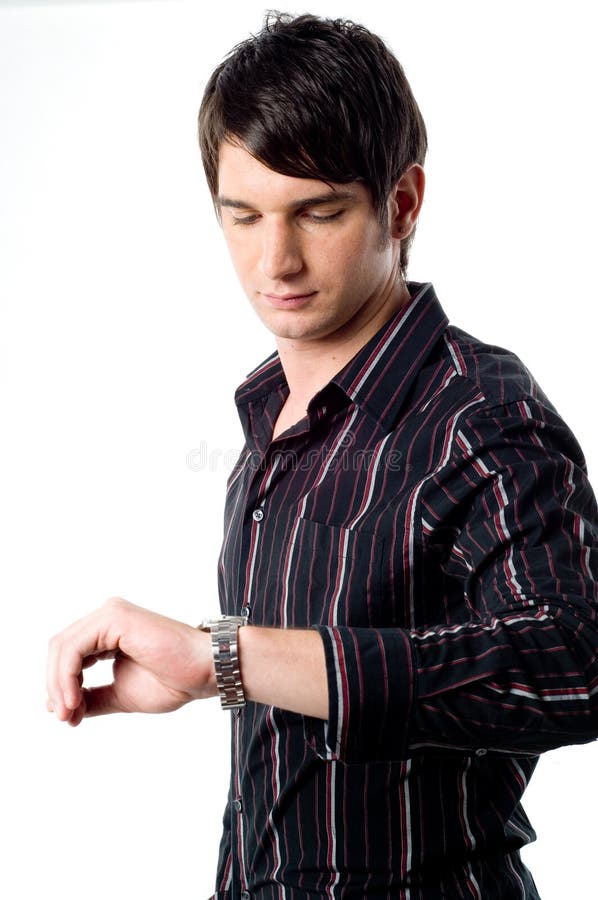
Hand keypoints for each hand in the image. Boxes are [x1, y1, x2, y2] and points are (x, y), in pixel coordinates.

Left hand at [47, 597, 215, 725]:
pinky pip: (73, 647)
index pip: (68, 655)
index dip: (61, 686)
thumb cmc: (175, 680)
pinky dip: (66, 676)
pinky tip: (75, 699)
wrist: (206, 672)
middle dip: (56, 686)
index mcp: (108, 632)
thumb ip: (92, 698)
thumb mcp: (121, 694)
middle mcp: (107, 617)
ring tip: (69, 712)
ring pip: (61, 647)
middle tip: (65, 717)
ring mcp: (110, 614)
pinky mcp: (114, 617)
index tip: (69, 717)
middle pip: (59, 649)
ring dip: (59, 684)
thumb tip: (60, 708)